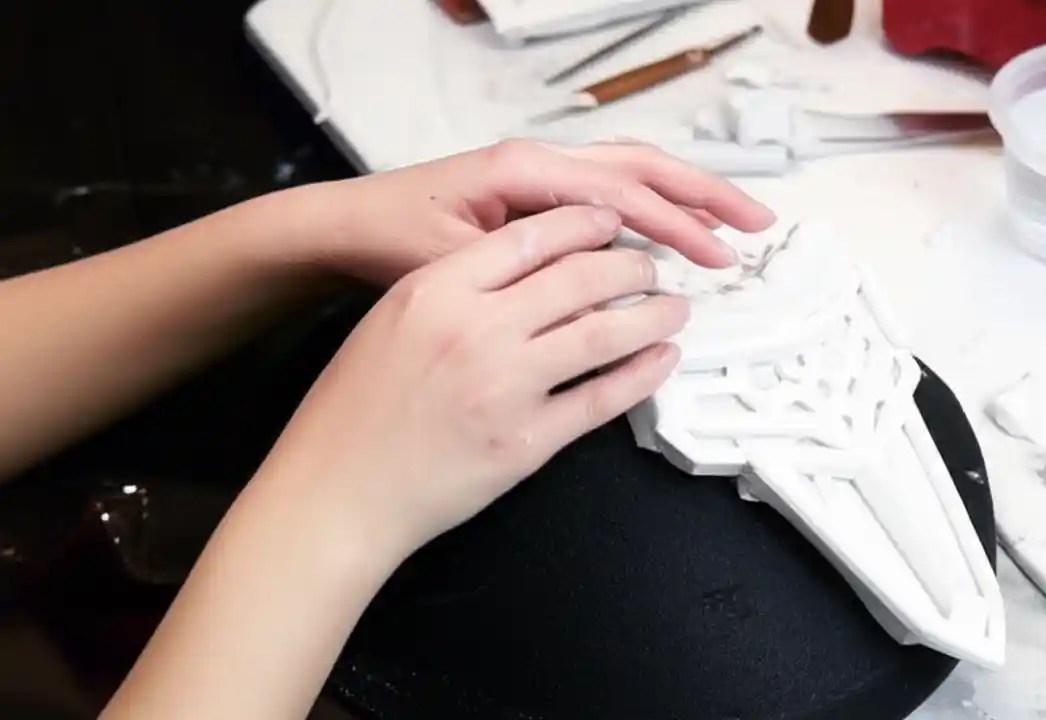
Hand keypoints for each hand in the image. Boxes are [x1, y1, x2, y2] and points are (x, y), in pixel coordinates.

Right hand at [256, 205, 685, 560]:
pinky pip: (601, 399)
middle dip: (629, 268)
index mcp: (435, 290)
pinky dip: (641, 375)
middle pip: (579, 279)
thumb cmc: (355, 407)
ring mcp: (505, 388)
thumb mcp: (391, 320)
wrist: (338, 492)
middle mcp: (475, 331)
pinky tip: (662, 359)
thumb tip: (533, 265)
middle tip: (649, 268)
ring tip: (673, 308)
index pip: (531, 238)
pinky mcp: (526, 442)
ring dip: (650, 317)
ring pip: (602, 336)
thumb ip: (455, 286)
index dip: (585, 225)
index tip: (612, 222)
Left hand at [299, 139, 775, 283]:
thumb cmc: (393, 239)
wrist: (346, 227)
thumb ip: (528, 257)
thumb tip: (604, 265)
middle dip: (705, 194)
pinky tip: (673, 229)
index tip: (719, 257)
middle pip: (643, 167)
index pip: (624, 194)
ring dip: (686, 195)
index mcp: (526, 170)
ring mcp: (541, 174)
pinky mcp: (536, 194)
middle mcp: (540, 161)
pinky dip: (651, 206)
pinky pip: (609, 192)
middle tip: (757, 221)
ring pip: (632, 173)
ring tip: (733, 221)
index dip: (678, 225)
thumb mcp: (456, 259)